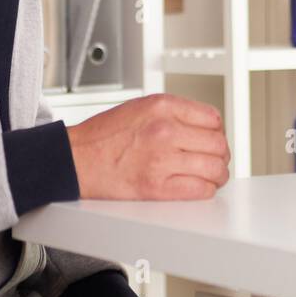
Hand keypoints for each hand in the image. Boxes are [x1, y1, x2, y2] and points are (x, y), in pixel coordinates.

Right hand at [67, 93, 229, 199]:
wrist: (75, 159)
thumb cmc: (103, 136)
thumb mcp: (141, 107)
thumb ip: (173, 113)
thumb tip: (205, 125)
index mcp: (162, 107)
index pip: (213, 119)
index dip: (217, 132)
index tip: (213, 139)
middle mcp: (165, 130)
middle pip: (218, 144)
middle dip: (220, 154)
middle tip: (215, 160)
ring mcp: (162, 159)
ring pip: (214, 168)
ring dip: (217, 174)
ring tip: (211, 175)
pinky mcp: (156, 187)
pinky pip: (200, 189)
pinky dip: (206, 190)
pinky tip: (200, 187)